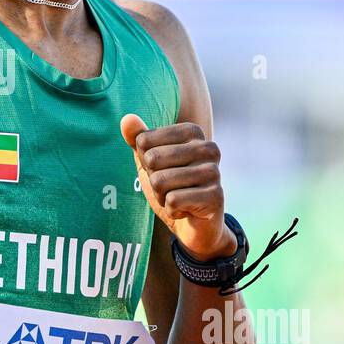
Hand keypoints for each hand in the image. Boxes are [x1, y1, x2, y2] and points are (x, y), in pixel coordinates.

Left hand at [120, 114, 236, 260]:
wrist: (195, 225)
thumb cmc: (171, 187)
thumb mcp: (149, 162)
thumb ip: (138, 139)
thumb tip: (127, 119)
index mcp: (192, 132)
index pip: (144, 141)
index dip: (145, 162)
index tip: (164, 170)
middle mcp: (208, 147)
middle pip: (152, 159)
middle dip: (153, 180)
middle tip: (171, 188)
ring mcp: (214, 172)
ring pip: (160, 181)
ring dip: (162, 196)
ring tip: (178, 198)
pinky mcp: (215, 196)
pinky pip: (173, 201)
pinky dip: (172, 210)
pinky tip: (186, 210)